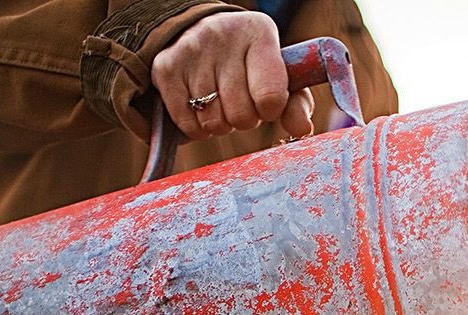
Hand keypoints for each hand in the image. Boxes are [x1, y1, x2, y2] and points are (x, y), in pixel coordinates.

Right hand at [151, 11, 313, 141]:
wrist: (203, 35)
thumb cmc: (251, 65)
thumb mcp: (280, 76)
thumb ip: (296, 104)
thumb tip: (302, 129)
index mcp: (259, 32)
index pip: (271, 97)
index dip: (269, 110)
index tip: (265, 101)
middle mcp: (223, 34)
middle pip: (241, 115)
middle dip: (243, 118)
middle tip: (239, 100)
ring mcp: (191, 49)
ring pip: (214, 122)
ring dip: (220, 123)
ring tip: (220, 100)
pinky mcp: (165, 67)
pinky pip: (189, 125)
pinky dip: (197, 127)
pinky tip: (201, 106)